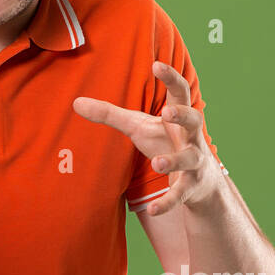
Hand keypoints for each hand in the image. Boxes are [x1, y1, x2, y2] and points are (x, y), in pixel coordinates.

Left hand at [72, 60, 222, 215]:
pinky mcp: (191, 187)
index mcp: (178, 117)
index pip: (180, 92)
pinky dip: (168, 202)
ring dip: (173, 160)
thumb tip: (75, 102)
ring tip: (157, 162)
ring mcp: (194, 162)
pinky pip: (181, 194)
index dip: (171, 77)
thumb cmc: (165, 141)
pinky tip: (154, 210)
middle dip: (184, 115)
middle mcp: (191, 136)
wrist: (199, 181)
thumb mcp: (137, 126)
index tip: (157, 64)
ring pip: (189, 159)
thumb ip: (109, 114)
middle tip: (168, 112)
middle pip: (195, 120)